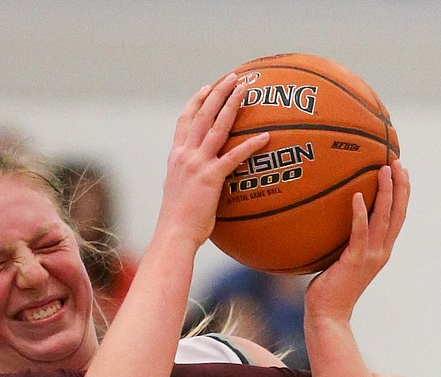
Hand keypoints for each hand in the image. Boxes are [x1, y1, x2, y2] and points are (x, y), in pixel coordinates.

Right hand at [157, 75, 268, 248]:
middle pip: (202, 115)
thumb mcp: (179, 193)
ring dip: (231, 105)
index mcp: (176, 157)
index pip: (184, 121)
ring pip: (217, 127)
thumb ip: (188, 180)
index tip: (206, 88)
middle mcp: (185, 155)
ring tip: (245, 89)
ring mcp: (197, 164)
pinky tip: (266, 136)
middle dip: (217, 93)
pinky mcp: (211, 177)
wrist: (174, 234)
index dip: (196, 102)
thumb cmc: (178, 221)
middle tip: (232, 78)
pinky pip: (235, 156)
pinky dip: (251, 145)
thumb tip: (199, 181)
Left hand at [304, 161, 409, 319]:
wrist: (328, 314)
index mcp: (381, 250)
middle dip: (400, 186)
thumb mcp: (342, 259)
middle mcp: (381, 252)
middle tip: (397, 162)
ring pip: (384, 219)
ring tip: (384, 170)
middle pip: (398, 213)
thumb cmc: (330, 287)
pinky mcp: (354, 261)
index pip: (398, 217)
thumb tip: (332, 218)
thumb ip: (346, 240)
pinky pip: (359, 232)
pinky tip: (356, 195)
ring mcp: (370, 257)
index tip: (401, 170)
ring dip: (386, 193)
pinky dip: (359, 213)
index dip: (402, 193)